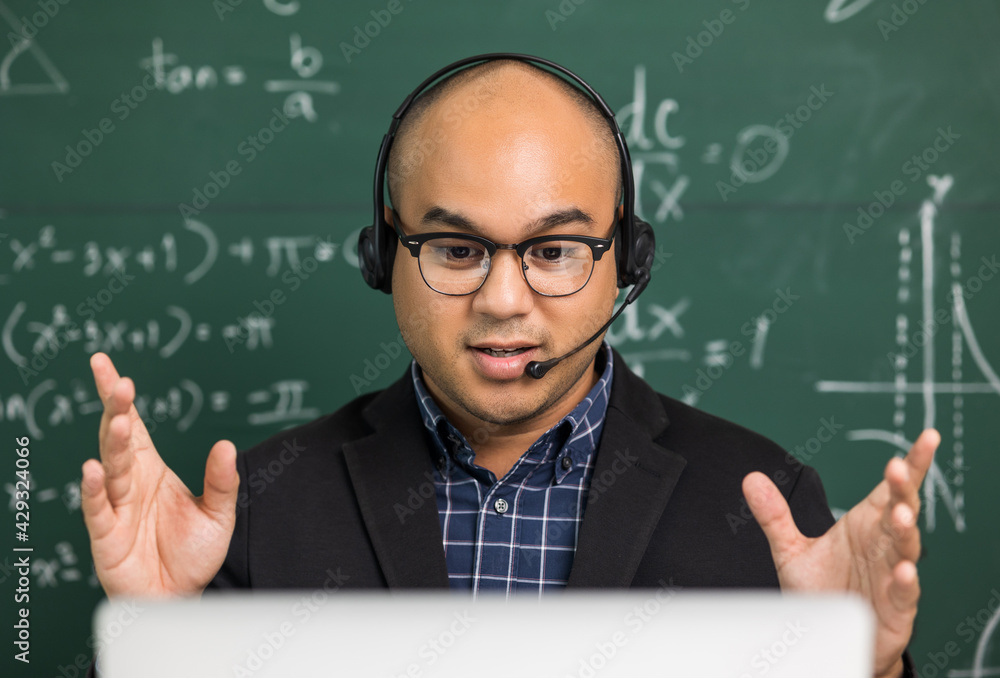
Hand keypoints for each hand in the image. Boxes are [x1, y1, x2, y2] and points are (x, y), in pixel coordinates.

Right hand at [81, 352, 239, 597]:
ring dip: (114, 444)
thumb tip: (227, 444)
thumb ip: (221, 481)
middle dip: (118, 410)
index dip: (119, 397)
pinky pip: (97, 508)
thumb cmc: (193, 555)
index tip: (107, 366)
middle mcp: (130, 482)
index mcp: (152, 470)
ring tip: (120, 419)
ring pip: (111, 467)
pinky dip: (94, 489)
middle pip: (119, 438)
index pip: (135, 426)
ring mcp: (116, 507)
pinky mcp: (107, 535)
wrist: (179, 598)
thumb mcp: (218, 515)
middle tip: (120, 384)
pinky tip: (93, 469)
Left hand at [743, 428, 938, 677]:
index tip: (926, 437)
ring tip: (903, 513)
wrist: (829, 637)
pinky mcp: (895, 607)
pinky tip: (902, 569)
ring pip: (905, 548)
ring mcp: (892, 575)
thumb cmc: (822, 591)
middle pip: (902, 509)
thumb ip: (774, 515)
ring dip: (907, 530)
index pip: (891, 488)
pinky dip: (904, 581)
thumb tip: (751, 478)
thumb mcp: (791, 550)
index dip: (912, 463)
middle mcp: (883, 544)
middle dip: (903, 488)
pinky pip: (904, 592)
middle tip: (898, 466)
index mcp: (867, 524)